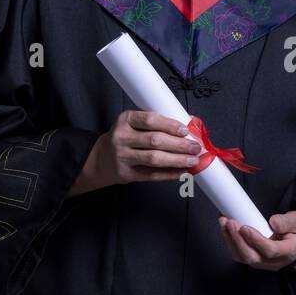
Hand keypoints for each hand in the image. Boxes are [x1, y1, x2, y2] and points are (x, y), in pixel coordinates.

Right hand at [70, 110, 202, 194]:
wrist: (100, 160)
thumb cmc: (124, 139)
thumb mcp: (132, 125)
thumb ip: (155, 126)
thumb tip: (187, 130)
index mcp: (125, 120)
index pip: (150, 120)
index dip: (170, 125)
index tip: (185, 131)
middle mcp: (121, 137)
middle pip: (155, 140)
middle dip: (179, 144)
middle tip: (196, 147)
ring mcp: (122, 157)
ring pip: (154, 159)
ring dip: (177, 160)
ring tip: (192, 160)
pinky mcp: (126, 174)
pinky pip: (152, 175)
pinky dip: (169, 174)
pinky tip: (182, 172)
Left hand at [219, 211, 295, 270]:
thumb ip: (287, 222)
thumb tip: (273, 223)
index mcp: (288, 252)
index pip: (270, 250)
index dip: (256, 240)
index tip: (245, 227)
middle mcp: (274, 261)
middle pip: (251, 256)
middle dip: (237, 240)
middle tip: (230, 223)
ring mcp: (262, 263)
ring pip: (242, 257)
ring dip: (230, 240)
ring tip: (224, 222)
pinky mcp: (254, 260)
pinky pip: (239, 254)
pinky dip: (230, 242)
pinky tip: (226, 228)